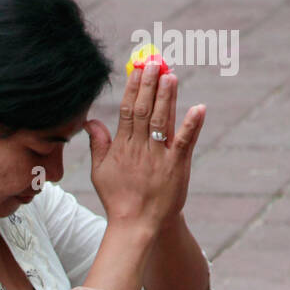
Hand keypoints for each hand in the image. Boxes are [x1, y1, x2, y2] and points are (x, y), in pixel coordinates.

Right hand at [88, 61, 204, 231]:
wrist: (136, 225)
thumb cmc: (118, 199)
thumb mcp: (100, 172)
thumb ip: (98, 144)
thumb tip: (90, 121)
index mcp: (122, 147)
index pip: (126, 111)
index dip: (132, 88)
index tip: (138, 69)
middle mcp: (139, 148)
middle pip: (143, 111)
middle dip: (149, 85)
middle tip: (155, 63)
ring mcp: (158, 157)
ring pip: (161, 121)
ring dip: (166, 97)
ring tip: (170, 76)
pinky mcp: (176, 166)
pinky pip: (184, 142)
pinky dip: (191, 125)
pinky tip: (199, 108)